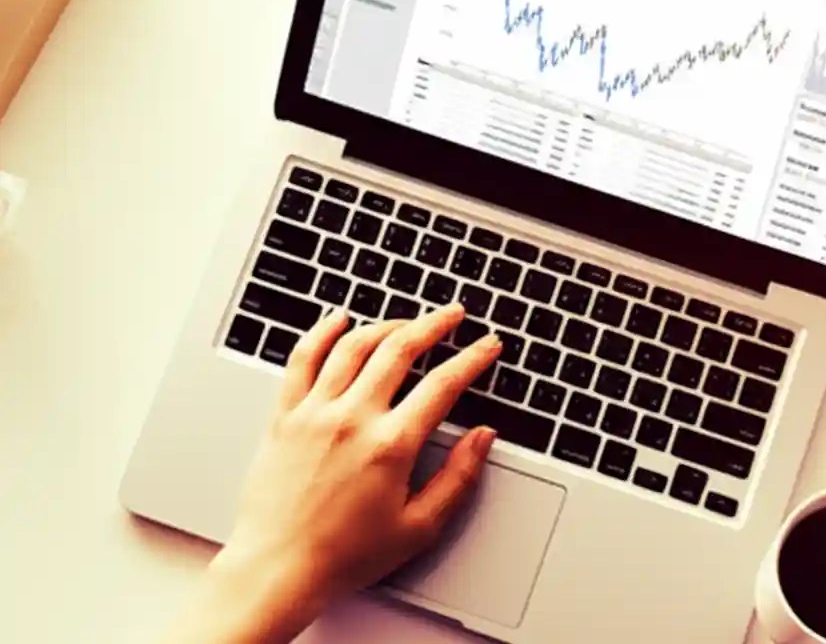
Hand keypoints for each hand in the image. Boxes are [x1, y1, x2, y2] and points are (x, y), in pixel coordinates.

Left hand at [163, 304, 500, 643]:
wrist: (277, 570)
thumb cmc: (345, 556)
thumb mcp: (419, 527)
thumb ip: (458, 478)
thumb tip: (482, 438)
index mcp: (390, 446)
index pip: (443, 385)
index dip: (473, 359)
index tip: (487, 346)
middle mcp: (352, 419)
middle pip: (400, 349)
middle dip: (434, 325)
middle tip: (453, 316)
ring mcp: (314, 413)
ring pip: (354, 346)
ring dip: (387, 325)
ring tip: (407, 322)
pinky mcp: (284, 417)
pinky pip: (302, 360)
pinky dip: (322, 333)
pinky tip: (338, 321)